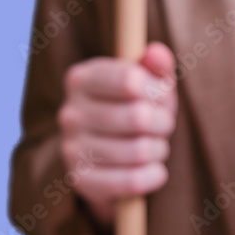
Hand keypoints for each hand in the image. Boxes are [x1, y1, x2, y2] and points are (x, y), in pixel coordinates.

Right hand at [57, 43, 177, 223]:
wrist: (110, 159)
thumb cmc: (135, 109)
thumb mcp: (148, 84)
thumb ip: (156, 65)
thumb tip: (158, 53)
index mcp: (81, 78)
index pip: (130, 79)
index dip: (158, 91)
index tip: (160, 96)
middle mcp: (70, 112)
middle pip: (138, 117)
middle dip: (164, 123)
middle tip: (163, 125)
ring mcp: (71, 148)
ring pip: (139, 151)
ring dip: (160, 150)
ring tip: (156, 147)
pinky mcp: (81, 181)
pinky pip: (133, 181)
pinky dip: (154, 175)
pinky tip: (154, 169)